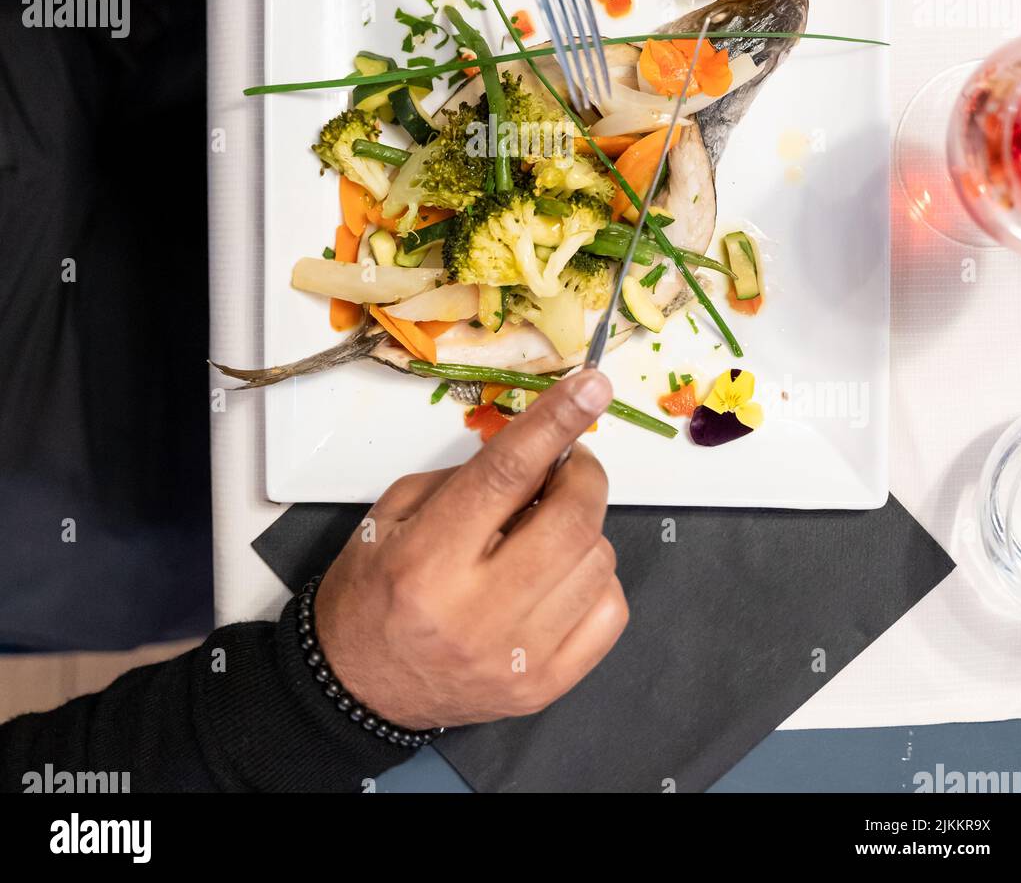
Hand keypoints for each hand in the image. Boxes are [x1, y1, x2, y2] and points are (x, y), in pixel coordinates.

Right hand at [315, 371, 627, 727]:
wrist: (357, 687)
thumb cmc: (373, 590)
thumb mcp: (395, 513)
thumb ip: (468, 477)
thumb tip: (542, 448)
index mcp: (426, 560)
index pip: (506, 474)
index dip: (555, 423)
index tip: (591, 387)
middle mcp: (475, 613)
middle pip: (570, 521)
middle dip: (583, 476)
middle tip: (567, 466)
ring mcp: (517, 657)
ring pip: (598, 564)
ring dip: (584, 530)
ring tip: (546, 531)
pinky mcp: (544, 688)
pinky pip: (610, 613)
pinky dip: (596, 579)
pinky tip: (560, 576)